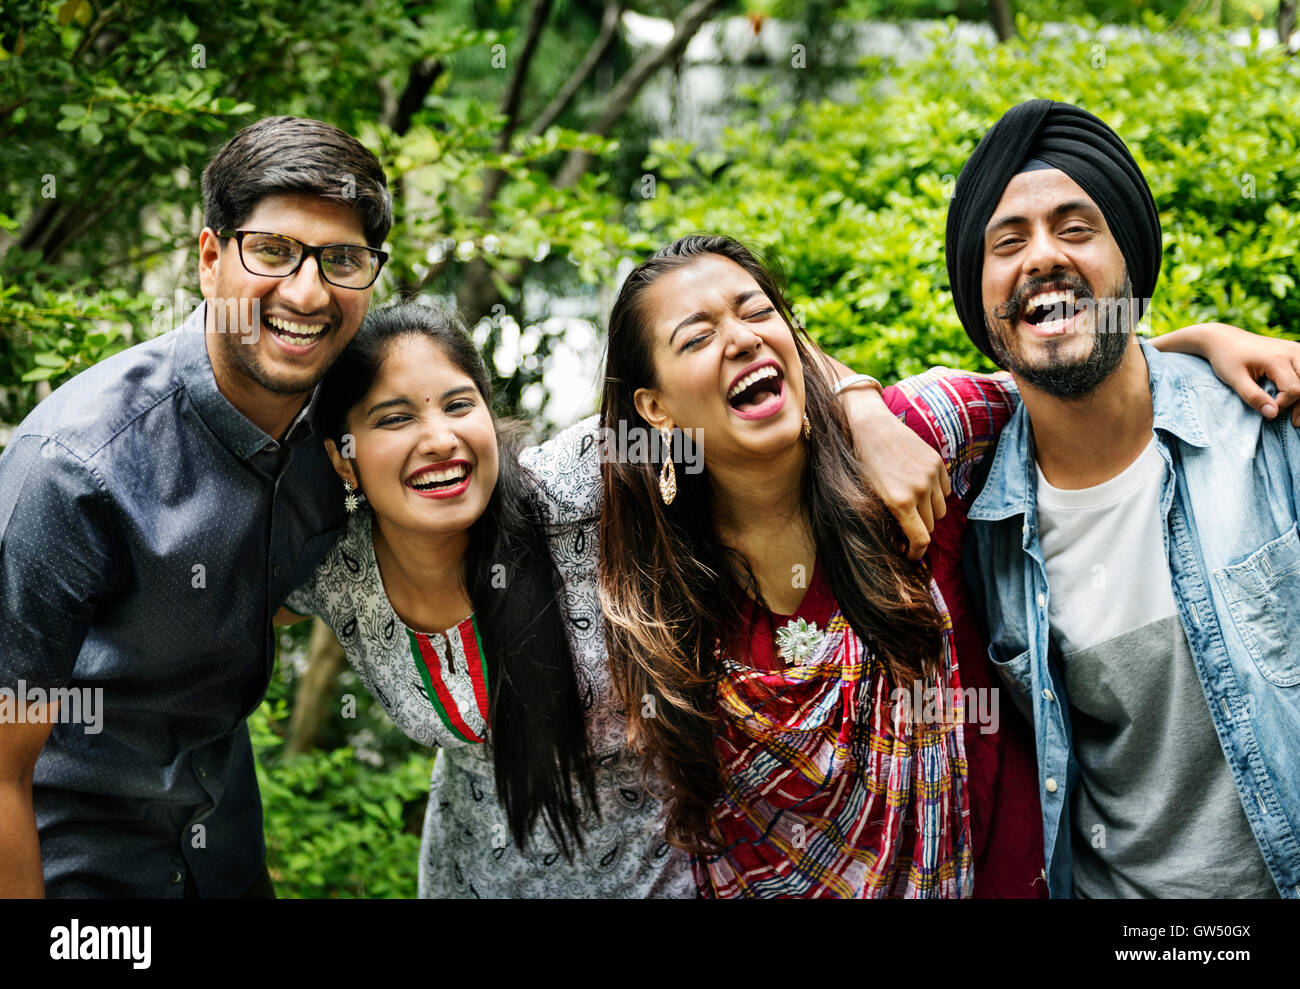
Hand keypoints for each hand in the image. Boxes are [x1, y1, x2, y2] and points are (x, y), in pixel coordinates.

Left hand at [838, 383, 950, 559]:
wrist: (871, 426)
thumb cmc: (862, 462)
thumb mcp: (868, 495)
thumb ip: (886, 519)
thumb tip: (899, 541)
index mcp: (900, 502)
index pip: (921, 540)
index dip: (917, 552)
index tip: (910, 554)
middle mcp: (920, 490)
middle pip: (931, 526)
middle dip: (919, 531)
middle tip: (905, 527)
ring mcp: (932, 475)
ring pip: (941, 510)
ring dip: (930, 514)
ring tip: (912, 507)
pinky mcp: (937, 462)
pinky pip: (946, 491)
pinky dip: (937, 496)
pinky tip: (920, 490)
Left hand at [1158, 322, 1299, 425]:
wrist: (1223, 338)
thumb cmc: (1226, 358)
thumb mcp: (1234, 379)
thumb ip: (1253, 397)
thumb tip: (1273, 414)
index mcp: (1276, 359)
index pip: (1294, 390)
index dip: (1284, 405)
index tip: (1268, 411)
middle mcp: (1291, 352)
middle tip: (1294, 421)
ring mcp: (1295, 349)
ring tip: (1296, 412)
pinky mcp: (1295, 350)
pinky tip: (1294, 395)